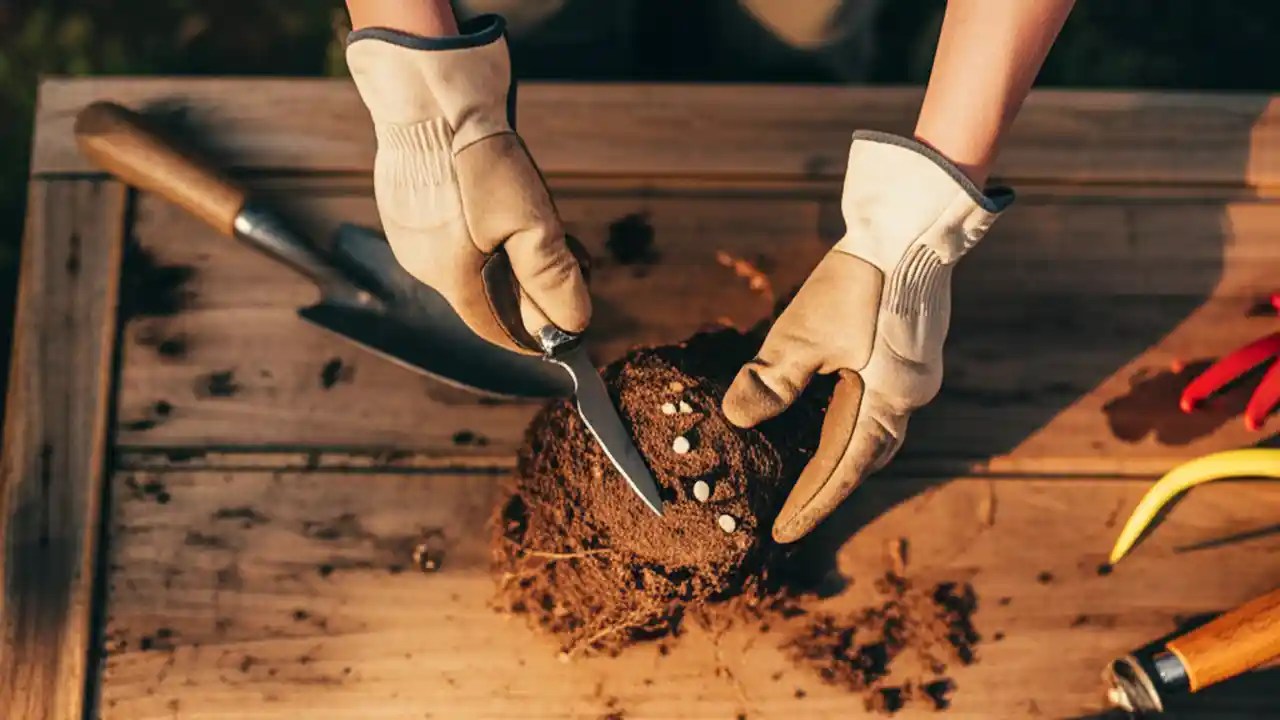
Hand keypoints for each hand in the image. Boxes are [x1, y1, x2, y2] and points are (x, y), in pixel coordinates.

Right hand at [346, 14, 588, 353]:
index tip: (563, 322)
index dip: (532, 330)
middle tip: (558, 258)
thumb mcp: (530, 221)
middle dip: (520, 286)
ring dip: (499, 255)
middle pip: (483, 294)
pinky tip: (490, 200)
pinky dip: (474, 229)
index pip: (496, 329)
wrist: (429, 89)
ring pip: (465, 262)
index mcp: (450, 277)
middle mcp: (422, 264)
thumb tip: (573, 324)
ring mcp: (407, 232)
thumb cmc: (477, 155)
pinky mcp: (401, 202)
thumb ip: (551, 277)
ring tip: (527, 221)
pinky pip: (446, 232)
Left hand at [722, 131, 1013, 542]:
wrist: (912, 220)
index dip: (811, 504)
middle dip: (829, 488)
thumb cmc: (861, 276)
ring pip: (878, 433)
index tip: (782, 535)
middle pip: (866, 458)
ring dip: (844, 458)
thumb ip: (774, 380)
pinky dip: (854, 423)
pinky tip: (834, 415)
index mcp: (889, 399)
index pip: (843, 470)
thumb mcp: (805, 332)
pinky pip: (883, 405)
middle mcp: (911, 394)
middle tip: (792, 511)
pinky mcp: (914, 350)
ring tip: (809, 477)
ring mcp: (918, 373)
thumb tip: (736, 419)